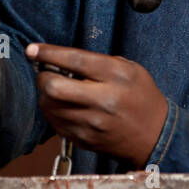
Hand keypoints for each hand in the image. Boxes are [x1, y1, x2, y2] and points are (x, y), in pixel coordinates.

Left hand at [26, 42, 167, 166]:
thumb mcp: (130, 69)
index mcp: (116, 77)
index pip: (74, 60)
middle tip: (46, 73)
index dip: (48, 53)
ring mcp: (92, 123)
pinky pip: (55, 123)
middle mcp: (103, 101)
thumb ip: (98, 62)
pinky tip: (63, 106)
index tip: (32, 49)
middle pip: (54, 87)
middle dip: (43, 77)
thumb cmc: (142, 97)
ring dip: (46, 95)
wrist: (155, 135)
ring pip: (49, 106)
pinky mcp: (84, 139)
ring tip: (56, 90)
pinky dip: (53, 111)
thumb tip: (61, 60)